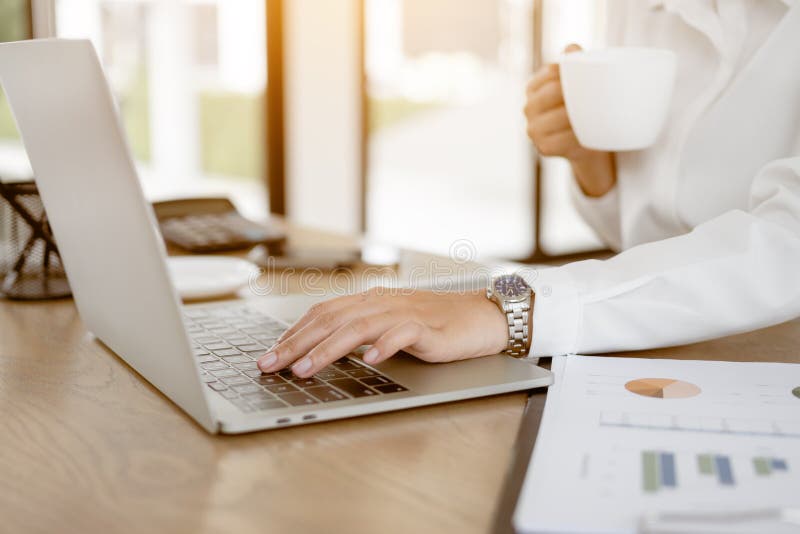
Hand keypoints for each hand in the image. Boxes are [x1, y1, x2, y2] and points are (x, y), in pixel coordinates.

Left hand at [256, 288, 507, 377]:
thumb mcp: (389, 325)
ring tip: (305, 369)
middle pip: (330, 319)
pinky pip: (402, 334)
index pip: (322, 313)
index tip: (269, 354)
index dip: (293, 333)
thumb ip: (359, 332)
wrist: (479, 316)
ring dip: (328, 349)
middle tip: (270, 364)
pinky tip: (370, 361)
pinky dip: (384, 346)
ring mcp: (404, 312)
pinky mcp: (427, 327)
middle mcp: (381, 302)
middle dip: (296, 343)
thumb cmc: (434, 324)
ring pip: (358, 327)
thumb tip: (321, 351)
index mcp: (368, 301)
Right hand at [524, 43, 615, 196]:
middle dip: (576, 92)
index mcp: (534, 88)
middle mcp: (528, 108)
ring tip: (598, 113)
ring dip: (580, 115)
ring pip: (561, 116)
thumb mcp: (580, 84)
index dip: (569, 71)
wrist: (587, 142)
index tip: (590, 73)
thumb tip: (572, 47)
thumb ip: (575, 65)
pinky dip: (579, 137)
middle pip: (554, 92)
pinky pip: (564, 140)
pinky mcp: (543, 148)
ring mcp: (533, 130)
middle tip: (599, 93)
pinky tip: (590, 135)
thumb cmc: (583, 108)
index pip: (550, 72)